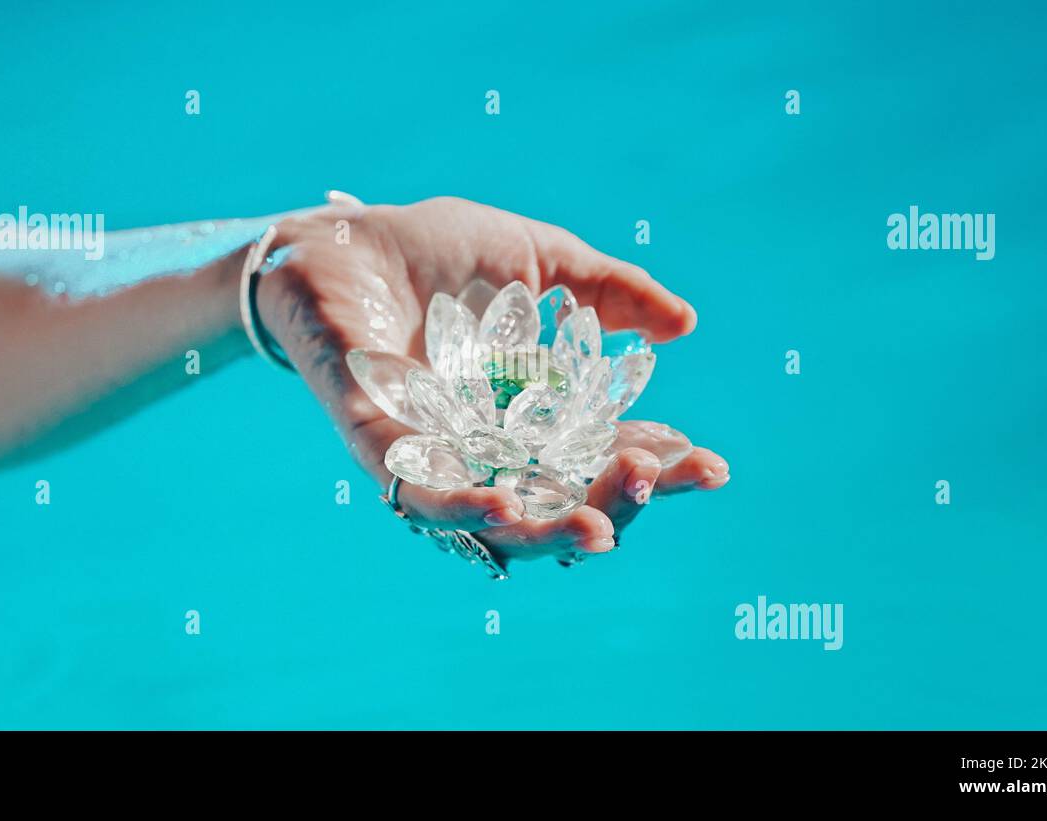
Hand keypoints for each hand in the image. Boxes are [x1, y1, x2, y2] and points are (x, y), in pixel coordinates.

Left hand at [258, 196, 729, 566]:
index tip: (707, 467)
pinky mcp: (372, 437)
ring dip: (545, 528)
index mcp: (528, 415)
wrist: (339, 233)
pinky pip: (414, 488)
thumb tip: (683, 326)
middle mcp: (483, 447)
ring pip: (492, 518)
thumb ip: (608, 292)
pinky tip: (501, 510)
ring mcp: (429, 450)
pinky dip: (456, 505)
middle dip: (614, 503)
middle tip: (655, 479)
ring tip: (597, 530)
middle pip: (556, 501)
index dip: (655, 468)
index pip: (601, 457)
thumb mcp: (540, 261)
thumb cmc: (437, 252)